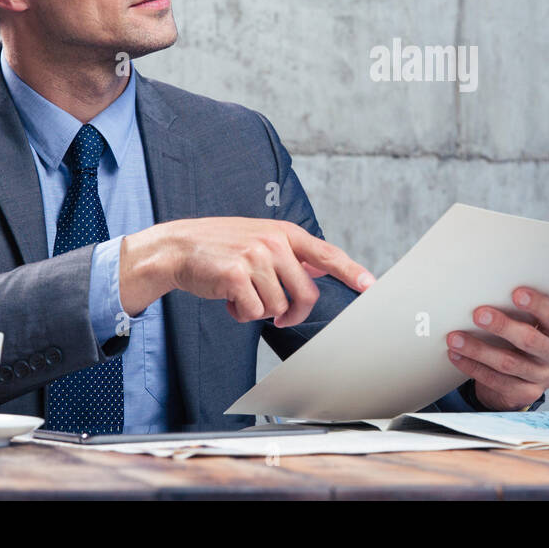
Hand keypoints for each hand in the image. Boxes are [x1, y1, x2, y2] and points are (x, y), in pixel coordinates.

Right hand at [163, 217, 373, 326]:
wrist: (179, 247)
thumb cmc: (221, 247)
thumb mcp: (259, 239)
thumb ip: (288, 254)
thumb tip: (317, 271)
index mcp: (284, 232)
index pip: (326, 253)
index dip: (350, 271)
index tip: (369, 285)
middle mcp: (273, 242)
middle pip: (306, 294)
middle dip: (294, 312)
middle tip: (279, 315)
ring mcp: (255, 257)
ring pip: (278, 307)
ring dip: (260, 310)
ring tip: (243, 294)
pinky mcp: (236, 275)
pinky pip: (253, 312)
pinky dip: (241, 313)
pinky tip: (229, 298)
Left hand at [446, 287, 548, 409]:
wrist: (525, 378)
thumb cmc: (523, 340)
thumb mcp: (530, 325)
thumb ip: (518, 313)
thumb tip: (486, 293)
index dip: (536, 304)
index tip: (516, 293)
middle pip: (529, 340)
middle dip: (502, 326)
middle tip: (478, 314)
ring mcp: (545, 378)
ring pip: (508, 363)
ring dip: (478, 349)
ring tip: (456, 338)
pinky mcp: (527, 394)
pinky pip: (496, 381)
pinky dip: (473, 367)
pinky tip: (457, 355)